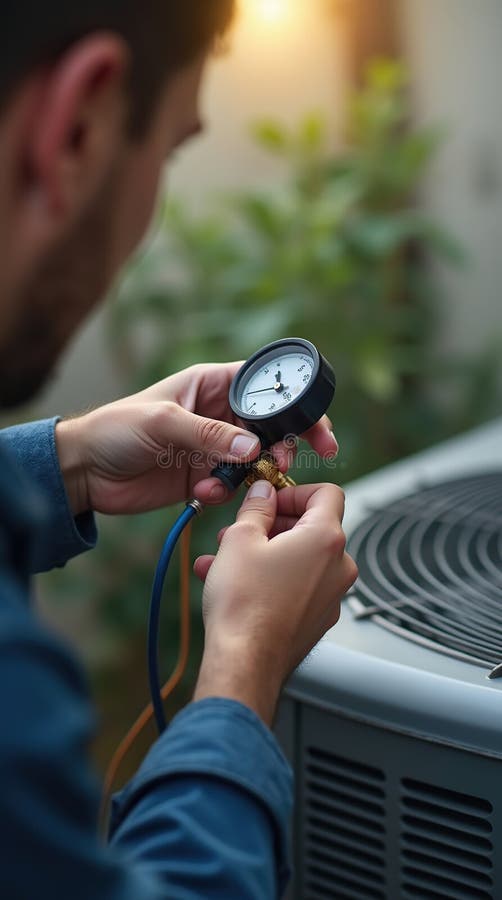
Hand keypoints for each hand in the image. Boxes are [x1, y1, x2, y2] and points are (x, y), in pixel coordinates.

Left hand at [55, 363, 337, 515]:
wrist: (85, 472)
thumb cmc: (114, 429)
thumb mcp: (162, 422)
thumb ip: (208, 435)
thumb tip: (253, 449)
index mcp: (211, 385)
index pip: (264, 388)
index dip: (293, 406)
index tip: (317, 429)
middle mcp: (218, 415)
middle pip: (270, 428)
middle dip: (282, 447)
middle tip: (283, 465)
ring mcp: (212, 447)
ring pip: (254, 462)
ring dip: (249, 477)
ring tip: (225, 484)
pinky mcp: (204, 477)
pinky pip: (231, 486)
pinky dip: (224, 493)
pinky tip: (202, 494)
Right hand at [193, 480, 357, 725]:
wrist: (245, 663)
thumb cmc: (244, 602)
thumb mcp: (240, 539)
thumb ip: (256, 507)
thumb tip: (264, 492)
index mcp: (326, 538)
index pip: (327, 493)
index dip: (295, 490)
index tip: (269, 499)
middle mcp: (339, 567)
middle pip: (311, 527)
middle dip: (271, 525)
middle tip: (238, 529)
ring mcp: (331, 596)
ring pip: (298, 559)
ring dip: (263, 552)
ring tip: (221, 559)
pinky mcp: (317, 619)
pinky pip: (296, 586)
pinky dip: (270, 579)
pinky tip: (233, 585)